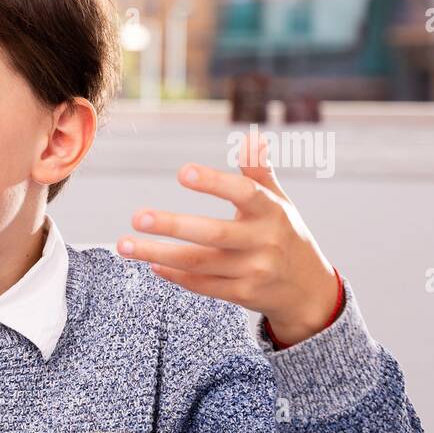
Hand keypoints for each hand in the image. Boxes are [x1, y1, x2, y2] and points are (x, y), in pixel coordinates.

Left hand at [118, 137, 337, 344]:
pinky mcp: (242, 294)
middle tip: (138, 217)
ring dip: (159, 254)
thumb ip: (260, 173)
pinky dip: (176, 275)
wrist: (308, 290)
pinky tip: (152, 263)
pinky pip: (203, 285)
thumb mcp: (279, 203)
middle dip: (173, 226)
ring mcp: (253, 271)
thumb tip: (251, 138)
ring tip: (125, 244)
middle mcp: (264, 242)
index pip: (243, 194)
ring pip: (199, 263)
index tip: (182, 172)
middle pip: (213, 234)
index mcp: (272, 212)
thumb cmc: (285, 235)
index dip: (214, 183)